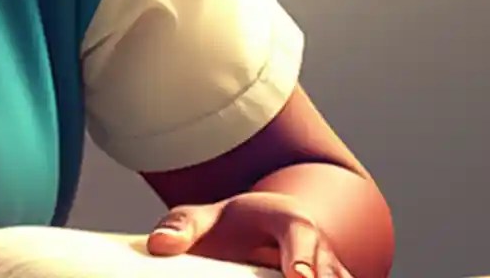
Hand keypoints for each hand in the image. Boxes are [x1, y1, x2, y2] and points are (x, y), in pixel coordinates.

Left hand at [145, 191, 350, 277]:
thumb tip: (158, 245)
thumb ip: (183, 226)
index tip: (299, 277)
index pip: (300, 233)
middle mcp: (318, 247)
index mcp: (287, 219)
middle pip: (331, 270)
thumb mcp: (205, 218)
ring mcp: (330, 274)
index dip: (302, 255)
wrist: (257, 229)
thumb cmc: (229, 226)